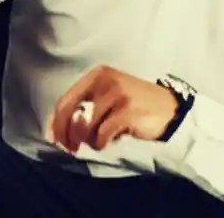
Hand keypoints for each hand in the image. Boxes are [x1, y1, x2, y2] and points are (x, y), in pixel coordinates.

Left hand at [50, 65, 177, 153]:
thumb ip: (83, 107)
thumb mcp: (106, 98)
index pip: (65, 100)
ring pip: (86, 125)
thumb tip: (55, 128)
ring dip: (88, 140)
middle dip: (67, 134)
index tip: (54, 139)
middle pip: (71, 112)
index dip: (56, 122)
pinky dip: (101, 143)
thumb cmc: (133, 105)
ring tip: (98, 141)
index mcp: (96, 75)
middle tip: (70, 148)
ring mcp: (117, 94)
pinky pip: (102, 134)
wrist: (169, 109)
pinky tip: (108, 142)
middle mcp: (105, 80)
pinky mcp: (127, 111)